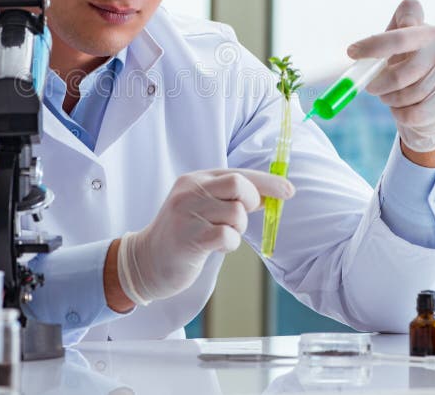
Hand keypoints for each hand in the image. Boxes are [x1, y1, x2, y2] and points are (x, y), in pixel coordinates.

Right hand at [116, 169, 294, 304]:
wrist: (146, 261)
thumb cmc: (182, 235)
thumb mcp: (200, 207)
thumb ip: (227, 198)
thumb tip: (268, 196)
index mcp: (195, 179)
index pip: (237, 173)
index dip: (267, 181)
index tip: (288, 190)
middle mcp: (190, 191)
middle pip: (239, 185)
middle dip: (252, 201)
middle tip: (244, 218)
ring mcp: (188, 213)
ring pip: (236, 213)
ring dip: (238, 229)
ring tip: (221, 236)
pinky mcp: (189, 237)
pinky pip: (227, 236)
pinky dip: (230, 244)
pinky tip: (215, 248)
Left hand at [347, 0, 434, 153]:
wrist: (432, 100)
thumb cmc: (406, 67)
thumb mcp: (396, 48)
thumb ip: (381, 43)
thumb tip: (355, 53)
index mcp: (429, 31)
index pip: (398, 37)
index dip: (373, 45)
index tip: (352, 53)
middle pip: (397, 74)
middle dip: (377, 85)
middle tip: (370, 86)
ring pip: (405, 95)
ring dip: (389, 99)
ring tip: (389, 95)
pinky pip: (412, 114)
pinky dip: (400, 114)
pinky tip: (403, 108)